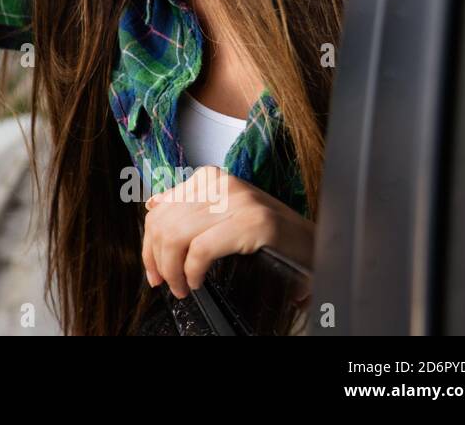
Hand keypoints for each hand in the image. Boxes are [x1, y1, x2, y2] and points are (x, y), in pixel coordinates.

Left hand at [141, 165, 313, 299]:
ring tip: (182, 287)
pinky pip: (201, 250)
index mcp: (211, 178)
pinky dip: (192, 271)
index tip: (152, 268)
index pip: (161, 208)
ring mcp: (239, 201)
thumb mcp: (224, 214)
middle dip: (158, 260)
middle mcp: (222, 184)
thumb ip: (189, 207)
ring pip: (178, 236)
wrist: (316, 247)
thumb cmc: (270, 237)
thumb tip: (153, 205)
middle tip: (166, 283)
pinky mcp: (253, 223)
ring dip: (174, 270)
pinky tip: (197, 282)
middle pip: (165, 223)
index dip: (149, 243)